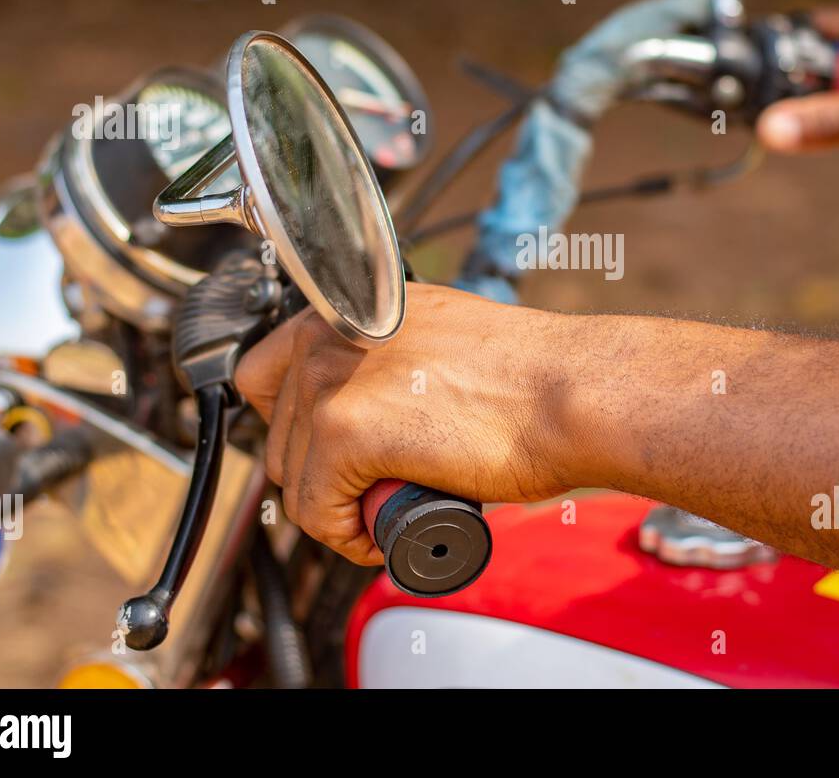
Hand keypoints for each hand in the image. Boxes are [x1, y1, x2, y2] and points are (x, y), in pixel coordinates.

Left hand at [235, 282, 575, 564]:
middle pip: (279, 431)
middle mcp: (331, 329)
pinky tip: (379, 533)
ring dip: (333, 506)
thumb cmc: (530, 375)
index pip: (267, 371)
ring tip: (385, 509)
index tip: (326, 453)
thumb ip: (392, 355)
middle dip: (318, 473)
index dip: (295, 425)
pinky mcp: (344, 431)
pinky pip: (314, 511)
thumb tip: (377, 400)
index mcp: (352, 302)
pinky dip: (344, 535)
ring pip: (293, 476)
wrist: (570, 393)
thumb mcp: (439, 338)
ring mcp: (332, 378)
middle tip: (370, 489)